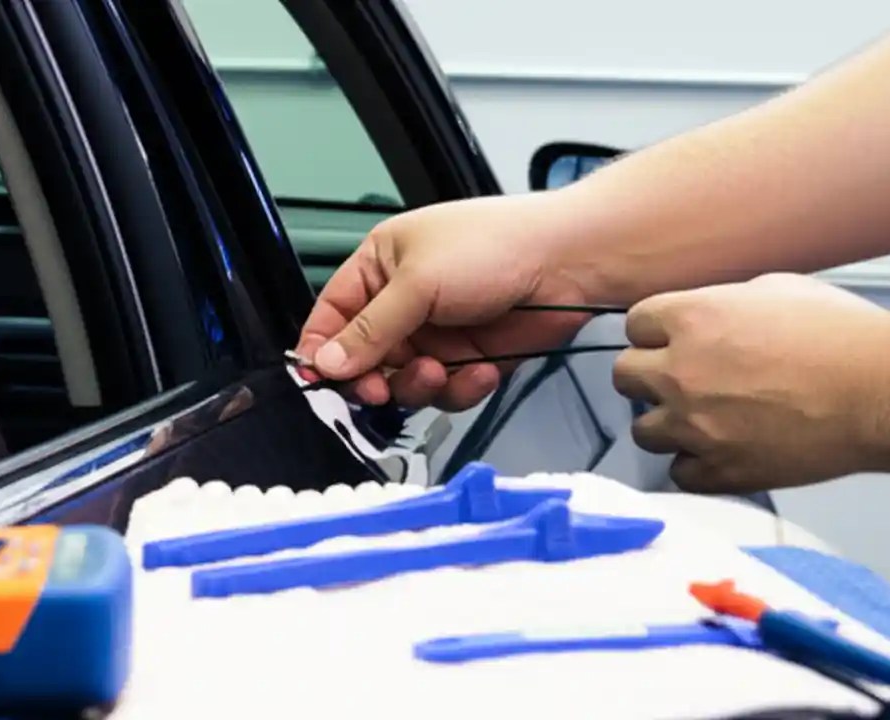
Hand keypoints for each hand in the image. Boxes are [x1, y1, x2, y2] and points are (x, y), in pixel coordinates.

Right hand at [296, 193, 595, 409]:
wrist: (569, 261)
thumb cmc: (496, 244)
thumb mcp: (418, 282)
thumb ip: (369, 329)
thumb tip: (326, 362)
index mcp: (380, 266)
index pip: (332, 315)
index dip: (323, 350)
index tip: (320, 378)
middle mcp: (404, 302)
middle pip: (364, 359)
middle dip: (372, 378)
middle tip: (378, 388)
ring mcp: (437, 334)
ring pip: (403, 383)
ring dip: (418, 385)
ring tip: (439, 370)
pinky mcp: (469, 360)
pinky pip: (446, 393)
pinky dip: (460, 389)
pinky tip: (479, 370)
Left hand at [613, 273, 889, 492]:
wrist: (878, 391)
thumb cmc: (842, 337)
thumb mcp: (777, 290)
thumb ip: (725, 302)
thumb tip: (710, 314)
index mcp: (690, 319)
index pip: (634, 325)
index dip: (654, 334)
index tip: (667, 342)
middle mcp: (679, 371)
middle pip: (624, 376)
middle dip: (649, 376)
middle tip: (679, 381)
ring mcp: (693, 425)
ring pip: (642, 431)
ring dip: (666, 424)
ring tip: (701, 421)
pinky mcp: (717, 469)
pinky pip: (678, 473)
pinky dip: (694, 465)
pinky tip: (719, 452)